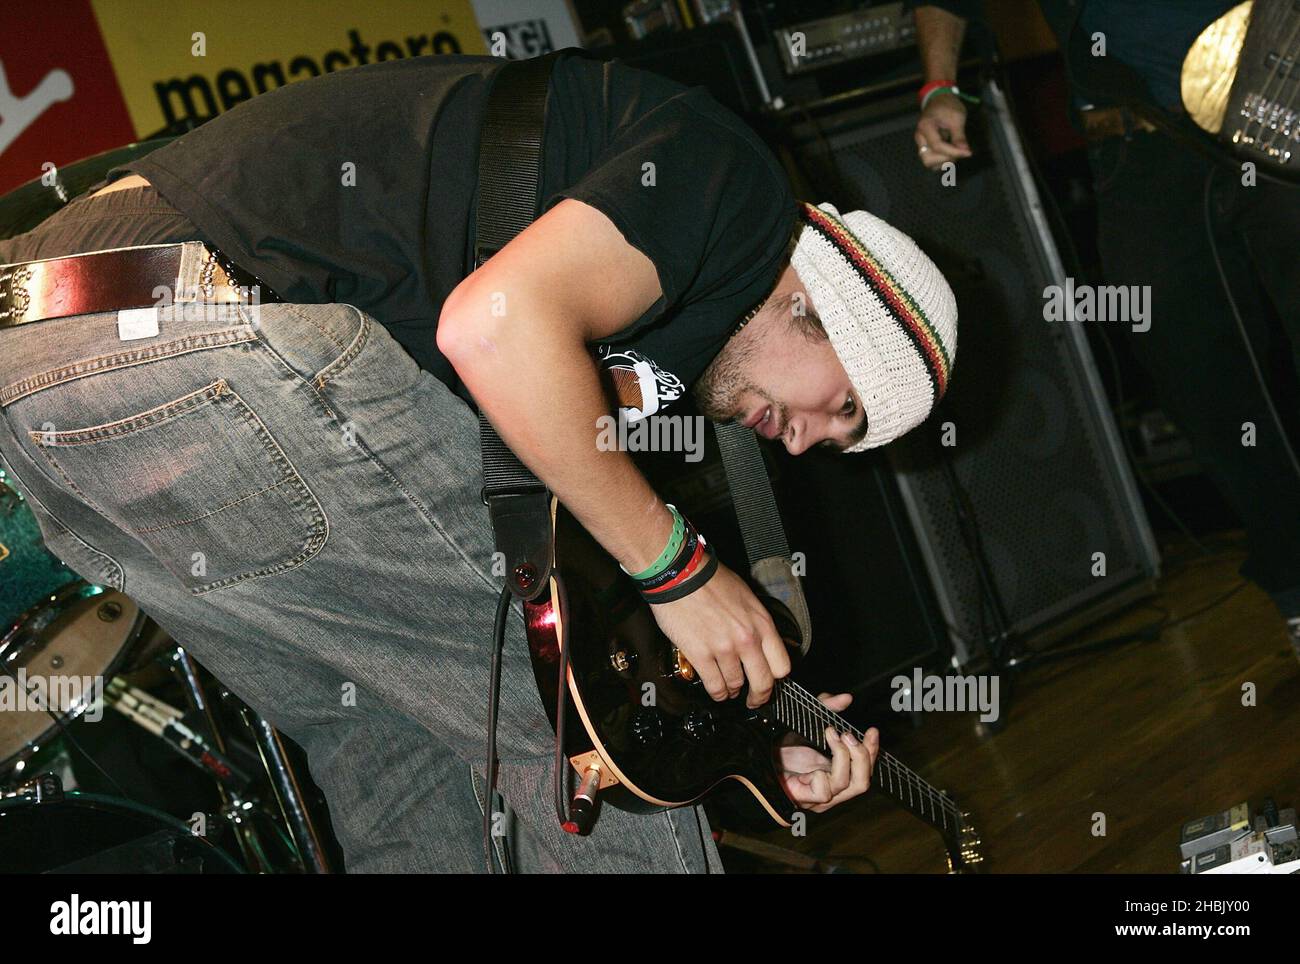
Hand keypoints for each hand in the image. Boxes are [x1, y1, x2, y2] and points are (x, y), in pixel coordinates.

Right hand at [648, 560, 790, 707]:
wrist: (680, 574)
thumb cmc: (709, 580)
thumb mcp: (745, 597)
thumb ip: (755, 622)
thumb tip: (756, 641)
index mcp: (761, 623)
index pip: (781, 664)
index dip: (776, 678)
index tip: (770, 681)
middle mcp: (747, 639)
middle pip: (763, 682)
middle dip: (758, 696)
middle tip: (754, 700)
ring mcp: (724, 649)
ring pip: (736, 685)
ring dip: (732, 691)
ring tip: (728, 690)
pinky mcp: (701, 655)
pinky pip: (714, 685)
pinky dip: (716, 692)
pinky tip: (716, 690)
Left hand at [778, 692, 878, 812]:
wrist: (755, 757)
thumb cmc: (780, 745)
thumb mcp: (807, 722)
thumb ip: (826, 708)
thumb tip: (846, 698)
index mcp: (835, 773)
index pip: (864, 770)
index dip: (872, 751)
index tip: (872, 731)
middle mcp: (831, 788)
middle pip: (863, 782)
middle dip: (863, 756)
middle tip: (849, 735)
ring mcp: (819, 797)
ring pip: (850, 786)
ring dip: (845, 757)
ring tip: (832, 735)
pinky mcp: (805, 798)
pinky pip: (825, 791)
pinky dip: (826, 773)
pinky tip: (816, 762)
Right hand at [914, 91, 971, 169]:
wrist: (940, 100)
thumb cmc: (948, 106)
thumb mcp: (957, 118)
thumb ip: (959, 136)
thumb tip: (965, 151)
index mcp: (925, 127)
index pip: (937, 146)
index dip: (953, 152)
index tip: (968, 152)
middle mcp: (920, 138)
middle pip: (928, 159)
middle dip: (945, 158)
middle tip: (959, 151)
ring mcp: (921, 143)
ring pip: (929, 162)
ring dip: (943, 161)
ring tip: (956, 152)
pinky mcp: (926, 147)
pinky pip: (932, 160)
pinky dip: (942, 161)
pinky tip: (951, 153)